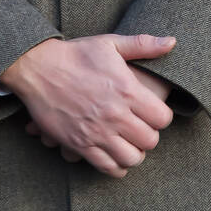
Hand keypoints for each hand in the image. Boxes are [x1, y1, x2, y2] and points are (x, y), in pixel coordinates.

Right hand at [1, 33, 176, 177]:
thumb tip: (172, 42)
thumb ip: (143, 45)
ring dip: (133, 153)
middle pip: (150, 141)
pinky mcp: (79, 144)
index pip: (163, 118)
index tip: (152, 113)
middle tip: (140, 128)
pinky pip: (107, 167)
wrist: (38, 67)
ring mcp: (97, 132)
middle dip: (148, 135)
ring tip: (128, 142)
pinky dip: (116, 167)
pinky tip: (115, 155)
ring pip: (131, 158)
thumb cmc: (76, 54)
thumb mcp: (110, 43)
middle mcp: (115, 114)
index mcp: (127, 90)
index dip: (161, 117)